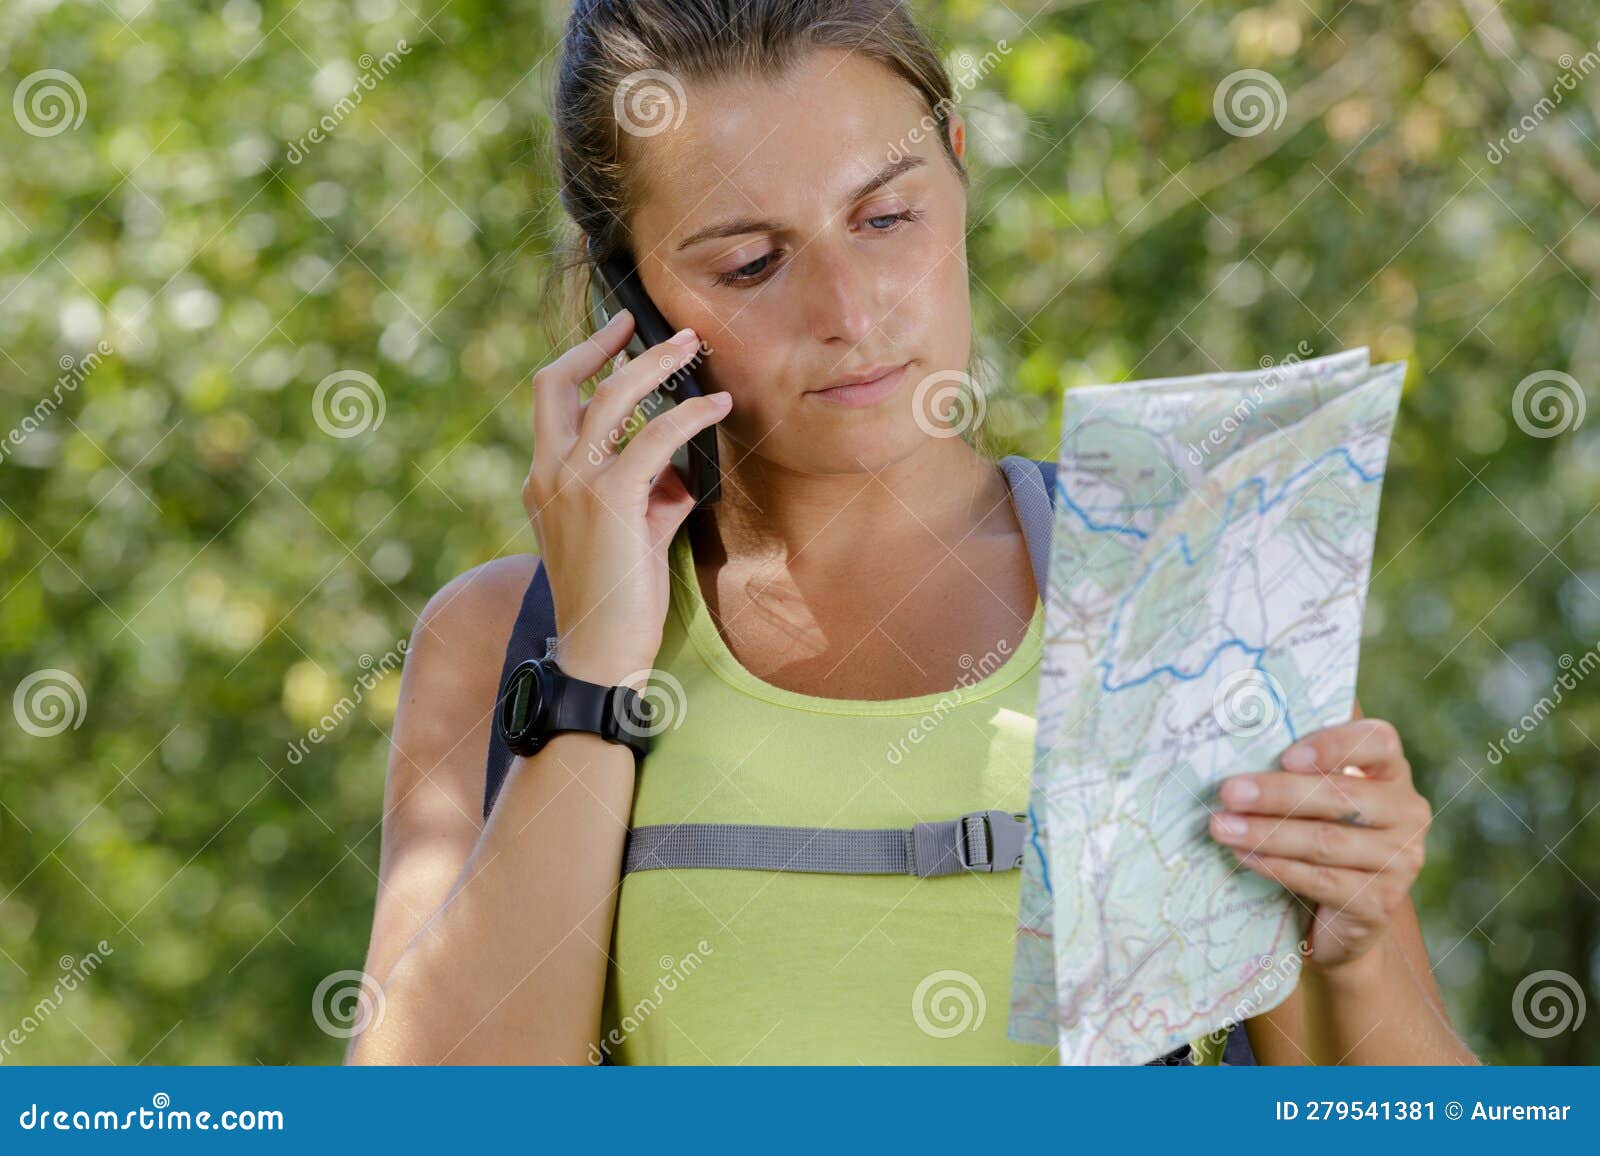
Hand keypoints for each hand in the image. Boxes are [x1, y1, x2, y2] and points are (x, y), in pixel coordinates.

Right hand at [523, 307, 729, 687]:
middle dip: (604, 343)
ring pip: (612, 396)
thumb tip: (681, 469)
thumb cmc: (617, 601)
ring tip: (694, 350)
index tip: (615, 336)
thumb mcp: (630, 534)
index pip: (550, 401)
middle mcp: (548, 475)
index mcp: (543, 481)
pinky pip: (654, 436)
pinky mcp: (610, 500)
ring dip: (657, 364)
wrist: (601, 653)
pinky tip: (716, 407)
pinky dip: (690, 414)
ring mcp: (573, 485)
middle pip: (559, 381)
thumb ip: (649, 495)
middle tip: (647, 325)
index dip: (581, 359)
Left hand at [1207, 699, 1431, 969]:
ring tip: (1222, 827)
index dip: (1334, 745)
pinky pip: (1321, 880)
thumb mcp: (1315, 798)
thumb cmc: (1320, 834)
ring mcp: (1400, 860)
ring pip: (1326, 841)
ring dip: (1266, 833)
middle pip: (1341, 796)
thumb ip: (1296, 769)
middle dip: (1278, 793)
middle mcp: (1406, 813)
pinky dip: (1276, 866)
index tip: (1286, 756)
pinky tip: (1244, 856)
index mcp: (1391, 772)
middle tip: (1229, 792)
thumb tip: (1234, 744)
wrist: (1344, 915)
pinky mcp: (1380, 901)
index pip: (1378, 741)